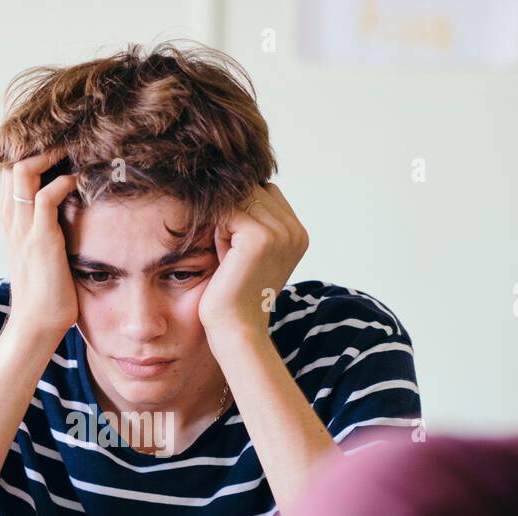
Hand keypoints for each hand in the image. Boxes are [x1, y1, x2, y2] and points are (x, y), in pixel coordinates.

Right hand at [0, 150, 79, 344]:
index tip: (56, 144)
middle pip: (11, 161)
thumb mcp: (40, 251)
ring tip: (73, 151)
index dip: (29, 151)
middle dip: (38, 144)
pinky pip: (46, 196)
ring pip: (23, 170)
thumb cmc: (45, 292)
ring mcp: (23, 228)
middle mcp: (11, 219)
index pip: (8, 170)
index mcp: (9, 220)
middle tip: (67, 140)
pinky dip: (64, 182)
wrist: (36, 324)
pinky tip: (80, 181)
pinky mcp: (41, 239)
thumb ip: (46, 228)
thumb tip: (69, 212)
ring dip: (50, 155)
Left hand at [198, 183, 308, 339]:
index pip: (266, 193)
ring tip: (227, 255)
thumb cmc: (234, 293)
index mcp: (298, 234)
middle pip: (253, 191)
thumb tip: (233, 183)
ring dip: (225, 223)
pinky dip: (218, 232)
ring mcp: (281, 233)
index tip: (236, 248)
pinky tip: (223, 258)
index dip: (243, 212)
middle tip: (230, 253)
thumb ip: (253, 221)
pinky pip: (228, 212)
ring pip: (240, 199)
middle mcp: (295, 231)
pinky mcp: (260, 237)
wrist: (235, 328)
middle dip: (233, 214)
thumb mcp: (249, 252)